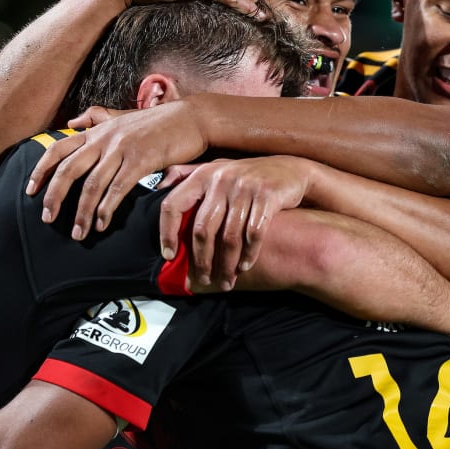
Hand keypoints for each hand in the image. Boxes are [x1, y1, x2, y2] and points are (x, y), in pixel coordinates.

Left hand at [27, 101, 207, 239]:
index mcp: (98, 130)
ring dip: (82, 212)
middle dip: (54, 196)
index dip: (41, 170)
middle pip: (68, 169)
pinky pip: (117, 188)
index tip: (30, 191)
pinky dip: (107, 209)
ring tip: (78, 233)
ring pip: (91, 184)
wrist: (192, 118)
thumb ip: (98, 118)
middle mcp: (105, 138)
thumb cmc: (160, 122)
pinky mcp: (141, 160)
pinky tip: (102, 224)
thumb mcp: (124, 117)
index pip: (58, 148)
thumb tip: (72, 121)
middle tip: (47, 219)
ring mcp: (122, 148)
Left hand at [158, 156, 310, 290]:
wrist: (289, 170)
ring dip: (226, 264)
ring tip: (226, 280)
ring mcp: (245, 187)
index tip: (169, 256)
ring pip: (229, 236)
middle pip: (202, 229)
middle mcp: (221, 179)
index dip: (166, 233)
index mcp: (203, 174)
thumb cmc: (247, 175)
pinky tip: (244, 266)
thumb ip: (188, 173)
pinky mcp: (268, 196)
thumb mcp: (217, 168)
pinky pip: (254, 233)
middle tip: (203, 279)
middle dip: (201, 260)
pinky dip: (249, 254)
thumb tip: (159, 186)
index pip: (173, 205)